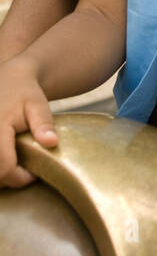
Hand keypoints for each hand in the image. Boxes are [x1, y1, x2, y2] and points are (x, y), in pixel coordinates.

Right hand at [0, 58, 57, 188]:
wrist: (8, 78)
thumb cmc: (25, 92)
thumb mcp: (37, 104)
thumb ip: (43, 123)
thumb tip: (52, 142)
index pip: (4, 168)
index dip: (20, 178)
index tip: (34, 173)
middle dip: (8, 178)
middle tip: (24, 171)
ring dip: (0, 173)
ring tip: (13, 164)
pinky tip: (4, 157)